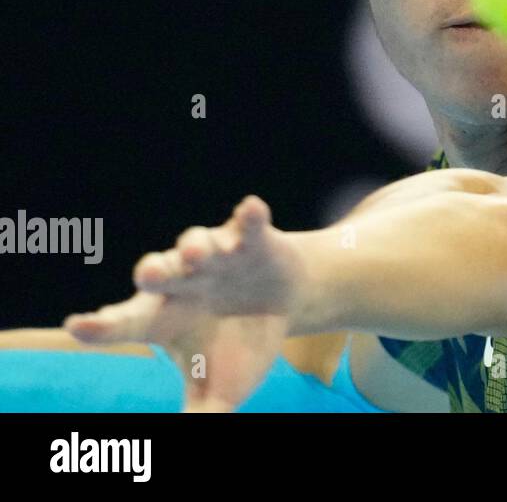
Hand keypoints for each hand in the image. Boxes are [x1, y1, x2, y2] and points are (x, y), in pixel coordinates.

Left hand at [64, 195, 308, 411]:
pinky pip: (248, 223)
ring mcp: (218, 256)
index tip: (77, 326)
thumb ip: (200, 415)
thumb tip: (185, 442)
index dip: (102, 325)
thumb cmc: (239, 347)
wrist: (284, 303)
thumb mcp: (221, 390)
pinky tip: (251, 209)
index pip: (126, 322)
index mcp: (164, 318)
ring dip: (196, 246)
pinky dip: (249, 216)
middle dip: (155, 271)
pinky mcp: (253, 239)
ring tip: (197, 254)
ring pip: (197, 243)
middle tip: (150, 275)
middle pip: (160, 272)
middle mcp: (184, 281)